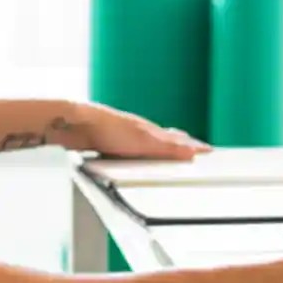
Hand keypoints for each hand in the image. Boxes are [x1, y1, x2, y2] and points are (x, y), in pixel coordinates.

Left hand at [71, 102, 210, 159]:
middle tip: (195, 149)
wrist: (75, 123)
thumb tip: (194, 150)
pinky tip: (135, 159)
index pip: (179, 140)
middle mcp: (139, 132)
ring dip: (161, 149)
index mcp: (151, 131)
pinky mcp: (108, 144)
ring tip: (170, 153)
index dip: (193, 146)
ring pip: (148, 145)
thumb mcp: (143, 141)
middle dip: (181, 145)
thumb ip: (168, 146)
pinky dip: (140, 156)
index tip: (208, 150)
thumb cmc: (106, 127)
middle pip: (165, 139)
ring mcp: (124, 137)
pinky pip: (130, 152)